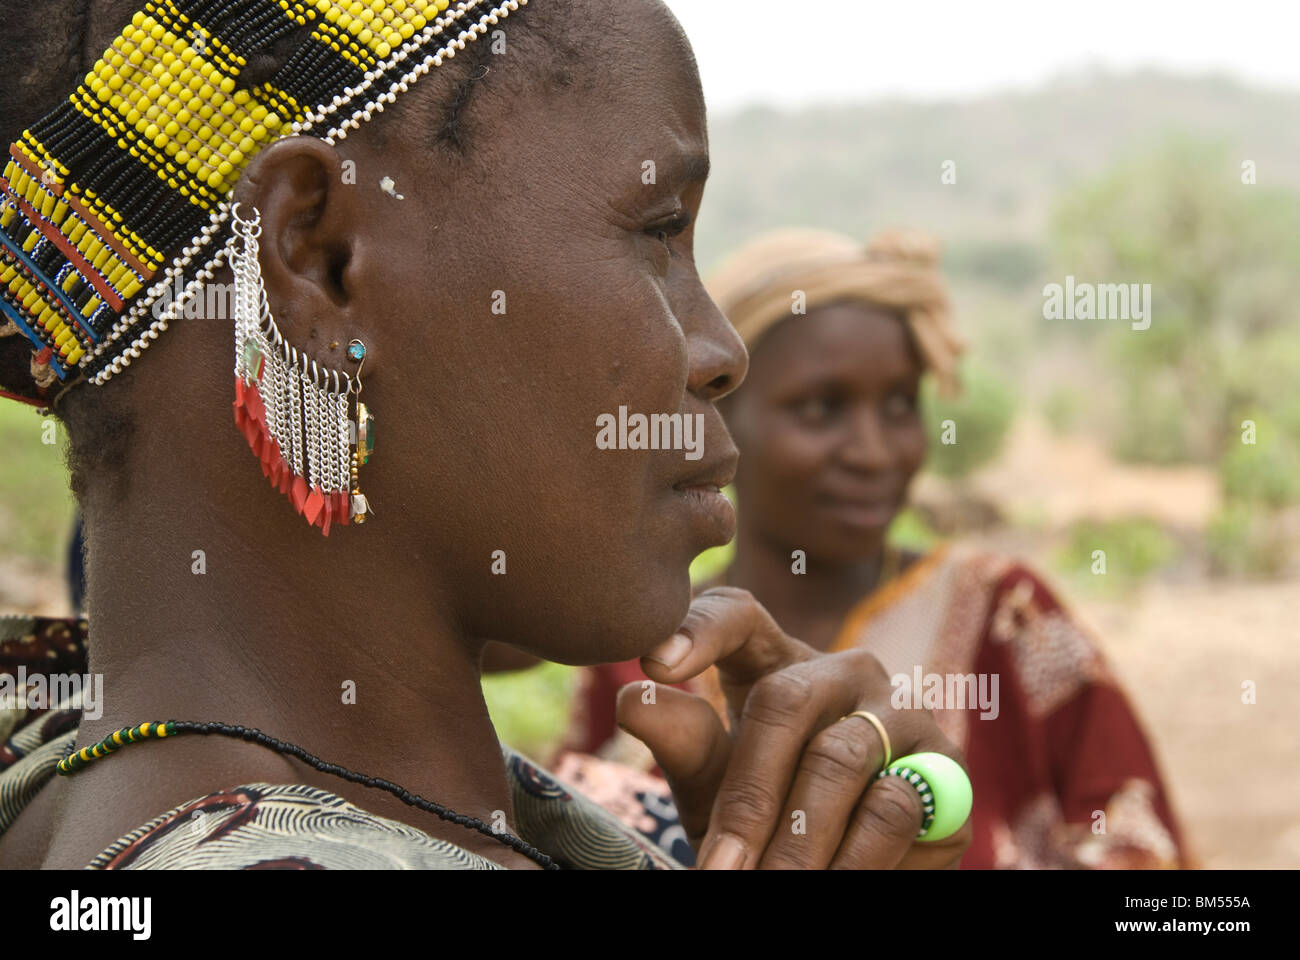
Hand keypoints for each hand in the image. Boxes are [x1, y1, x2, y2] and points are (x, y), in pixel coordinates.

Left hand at [615, 586, 971, 868]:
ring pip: (842, 760)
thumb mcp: (714, 786)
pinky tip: (830, 885)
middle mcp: (844, 671)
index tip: (656, 664)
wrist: (841, 874)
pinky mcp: (945, 767)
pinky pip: (895, 805)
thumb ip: (685, 744)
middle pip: (786, 700)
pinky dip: (854, 860)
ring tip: (769, 887)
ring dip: (800, 841)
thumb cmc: (764, 816)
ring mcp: (901, 712)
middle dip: (748, 795)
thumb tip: (636, 699)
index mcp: (776, 662)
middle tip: (721, 868)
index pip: (739, 614)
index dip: (700, 628)